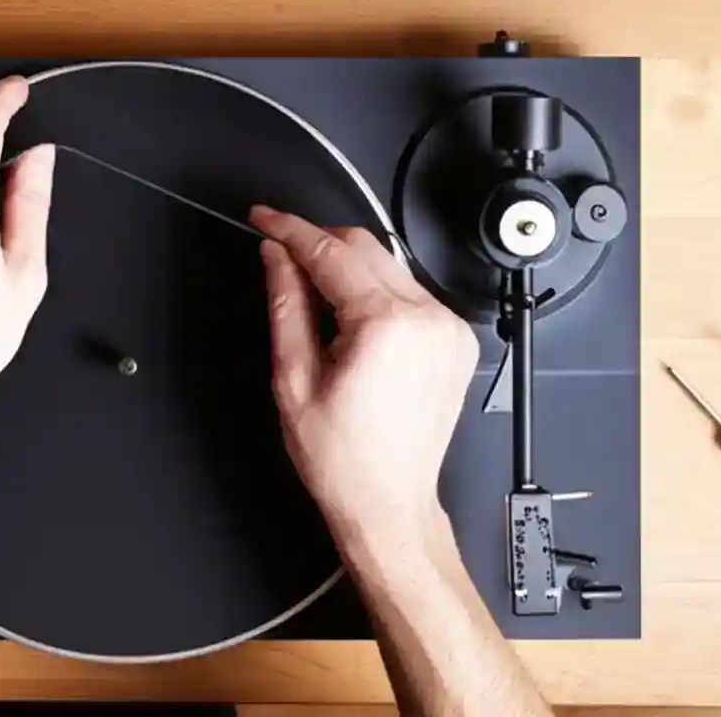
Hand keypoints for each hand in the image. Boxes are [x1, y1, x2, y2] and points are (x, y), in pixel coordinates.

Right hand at [251, 205, 478, 543]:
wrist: (389, 502)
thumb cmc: (343, 459)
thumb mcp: (293, 379)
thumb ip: (286, 305)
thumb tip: (275, 257)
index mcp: (387, 325)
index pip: (331, 252)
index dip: (290, 229)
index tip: (264, 217)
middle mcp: (428, 318)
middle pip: (366, 247)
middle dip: (318, 242)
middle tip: (278, 252)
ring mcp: (448, 329)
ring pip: (390, 266)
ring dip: (347, 267)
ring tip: (311, 296)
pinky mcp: (456, 341)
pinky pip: (411, 293)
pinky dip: (376, 291)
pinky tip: (349, 319)